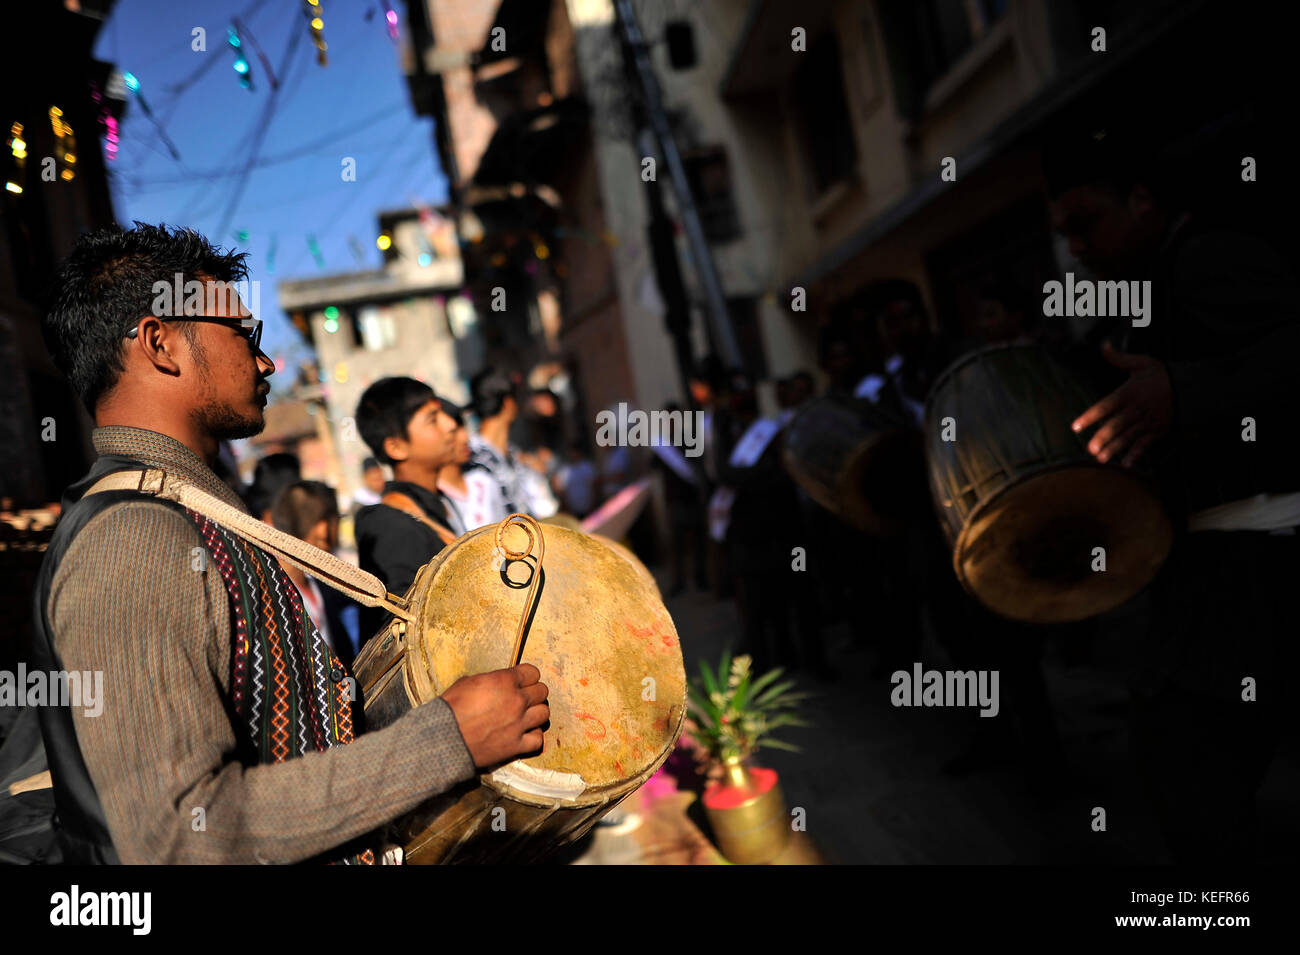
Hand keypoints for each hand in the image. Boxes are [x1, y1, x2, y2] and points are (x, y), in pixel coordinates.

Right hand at [441, 663, 548, 770]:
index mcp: (505, 681)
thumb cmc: (451, 708)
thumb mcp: (468, 682)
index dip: (527, 676)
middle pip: (542, 692)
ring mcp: (519, 723)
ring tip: (526, 715)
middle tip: (524, 698)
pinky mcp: (516, 745)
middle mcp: (517, 700)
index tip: (522, 681)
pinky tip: (524, 733)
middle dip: (533, 693)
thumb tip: (498, 682)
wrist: (443, 738)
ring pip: (544, 713)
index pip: (533, 672)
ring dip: (536, 713)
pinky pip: (538, 738)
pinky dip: (533, 736)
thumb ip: (491, 680)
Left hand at [1071, 342, 1172, 466]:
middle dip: (1103, 437)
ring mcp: (1147, 421)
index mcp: (1129, 393)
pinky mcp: (1158, 430)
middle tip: (1090, 448)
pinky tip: (1127, 464)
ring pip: (1128, 436)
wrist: (1191, 386)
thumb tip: (1103, 345)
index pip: (1105, 406)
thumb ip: (1119, 358)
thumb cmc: (1161, 375)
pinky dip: (1137, 454)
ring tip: (1101, 459)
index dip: (1090, 416)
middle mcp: (1137, 409)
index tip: (1075, 426)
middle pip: (1117, 425)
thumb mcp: (1142, 363)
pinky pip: (1146, 444)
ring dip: (1115, 448)